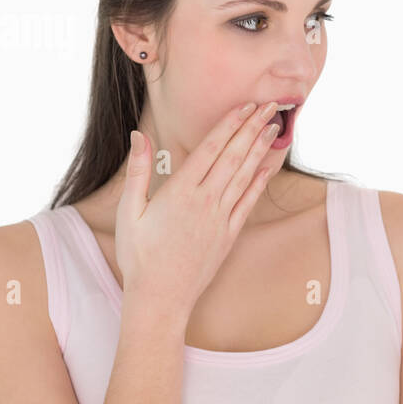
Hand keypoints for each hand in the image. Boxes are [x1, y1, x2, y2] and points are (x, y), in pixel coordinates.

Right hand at [114, 101, 281, 314]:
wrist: (161, 298)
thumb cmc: (139, 255)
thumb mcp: (129, 211)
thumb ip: (139, 171)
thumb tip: (139, 135)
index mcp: (180, 192)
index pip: (211, 149)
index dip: (230, 124)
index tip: (245, 105)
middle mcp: (206, 202)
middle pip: (234, 156)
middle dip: (252, 128)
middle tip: (270, 105)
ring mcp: (221, 219)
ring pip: (245, 176)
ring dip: (260, 149)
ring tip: (273, 127)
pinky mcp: (229, 235)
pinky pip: (248, 203)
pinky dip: (259, 183)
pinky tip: (268, 167)